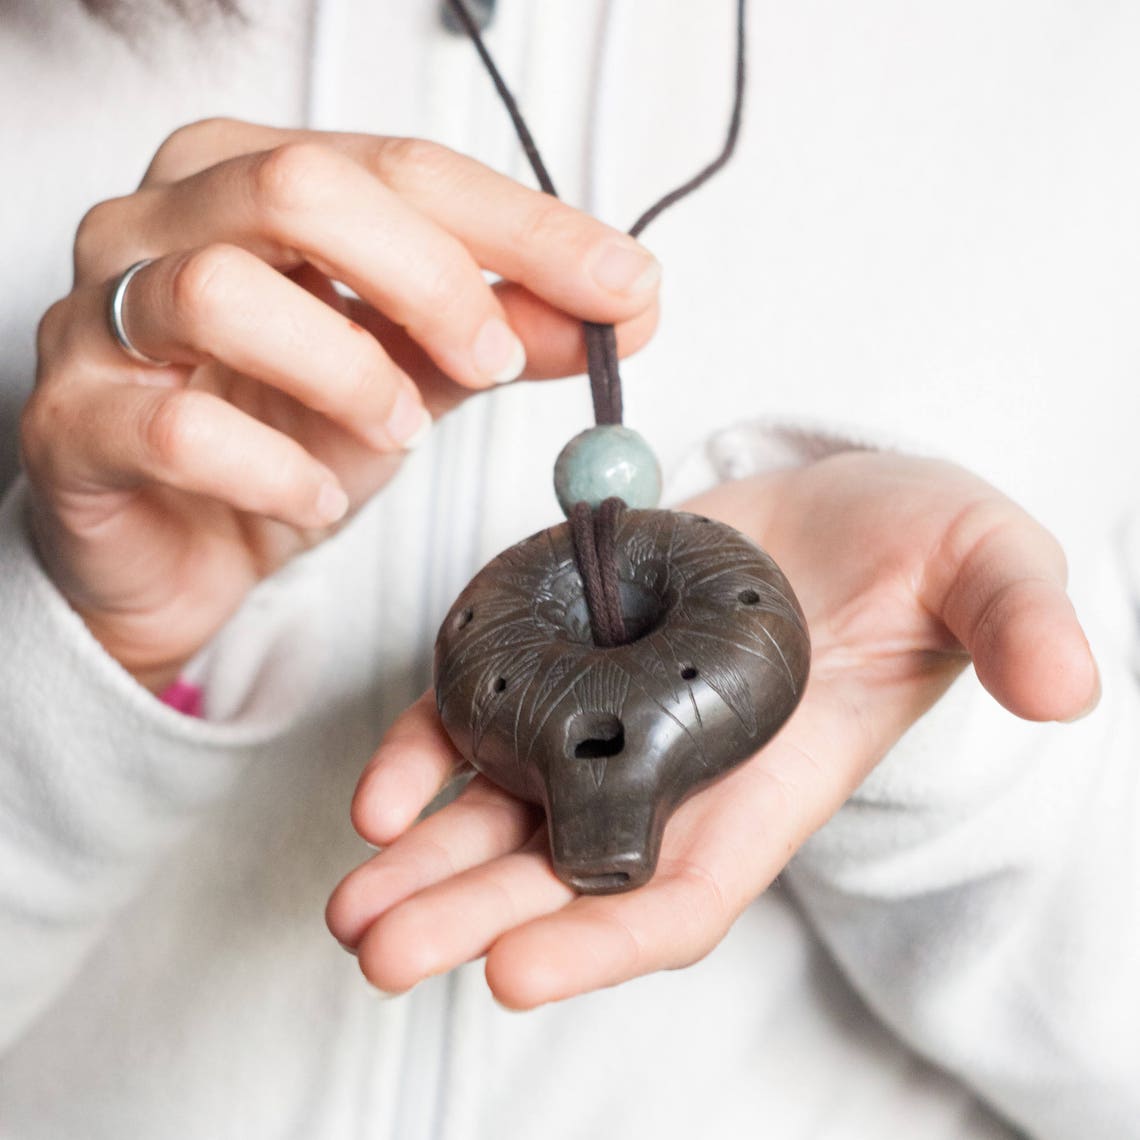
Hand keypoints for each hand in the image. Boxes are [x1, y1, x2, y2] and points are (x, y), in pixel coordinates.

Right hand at [20, 118, 659, 689]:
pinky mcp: (71, 423)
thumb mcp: (414, 374)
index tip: (621, 285)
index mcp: (248, 180)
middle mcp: (162, 223)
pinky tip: (315, 498)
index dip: (522, 227)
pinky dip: (275, 470)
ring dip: (349, 373)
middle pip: (299, 188)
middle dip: (430, 280)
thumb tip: (621, 307)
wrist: (180, 550)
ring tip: (398, 431)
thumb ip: (504, 331)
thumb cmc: (278, 437)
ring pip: (222, 292)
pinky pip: (176, 425)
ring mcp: (100, 319)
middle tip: (492, 361)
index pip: (400, 166)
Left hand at [326, 452, 1099, 1006]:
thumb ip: (1017, 618)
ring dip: (427, 858)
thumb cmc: (915, 547)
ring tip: (356, 901)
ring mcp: (613, 711)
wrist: (842, 503)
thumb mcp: (984, 562)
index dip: (600, 940)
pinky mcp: (570, 649)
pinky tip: (383, 792)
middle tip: (381, 951)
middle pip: (566, 870)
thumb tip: (1066, 683)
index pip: (680, 891)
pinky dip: (429, 753)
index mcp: (767, 778)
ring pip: (508, 809)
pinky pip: (485, 715)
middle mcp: (678, 767)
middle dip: (475, 916)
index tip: (512, 972)